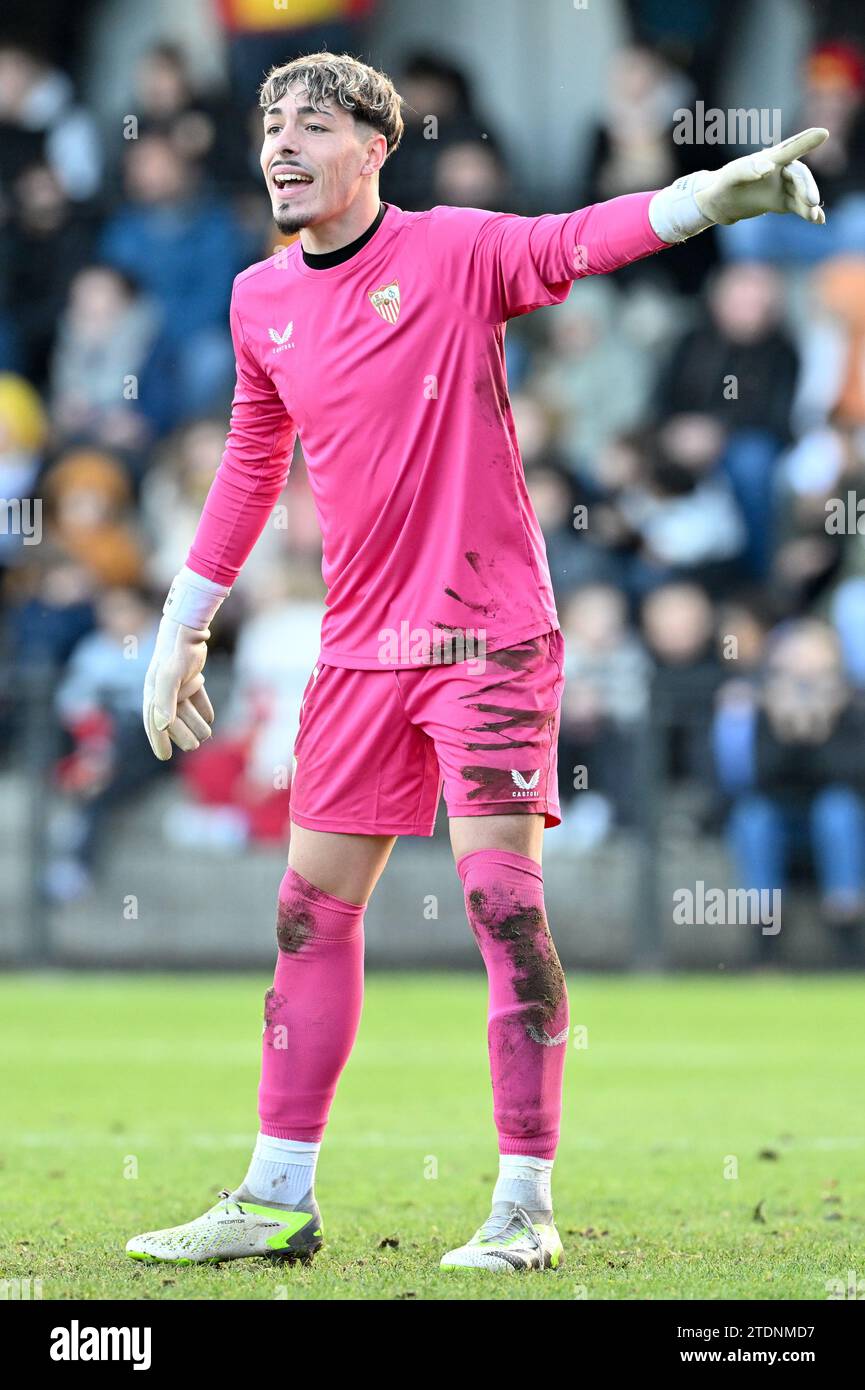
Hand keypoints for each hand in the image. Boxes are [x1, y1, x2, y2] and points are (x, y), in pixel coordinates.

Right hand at [143, 615, 214, 760]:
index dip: (158, 741)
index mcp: (154, 693)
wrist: (187, 628)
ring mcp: (176, 683)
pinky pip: (195, 697)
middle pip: (172, 720)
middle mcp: (162, 691)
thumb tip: (162, 726)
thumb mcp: (170, 677)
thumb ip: (165, 701)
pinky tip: (211, 718)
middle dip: (182, 734)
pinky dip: (202, 707)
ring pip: (185, 710)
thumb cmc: (176, 653)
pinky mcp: (189, 675)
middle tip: (194, 746)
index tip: (164, 757)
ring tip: (207, 735)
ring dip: (195, 722)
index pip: (154, 724)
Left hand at [694, 127, 827, 225]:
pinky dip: (808, 213)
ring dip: (809, 203)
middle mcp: (780, 170)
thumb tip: (769, 168)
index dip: (806, 141)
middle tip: (811, 202)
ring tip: (812, 216)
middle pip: (800, 176)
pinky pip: (799, 207)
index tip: (823, 133)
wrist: (720, 203)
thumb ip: (747, 170)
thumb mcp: (731, 177)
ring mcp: (783, 187)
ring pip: (802, 192)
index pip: (791, 148)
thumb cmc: (724, 184)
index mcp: (770, 158)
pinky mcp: (782, 202)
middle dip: (808, 187)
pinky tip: (819, 221)